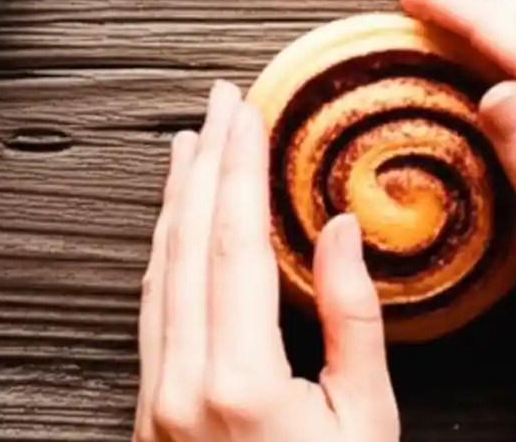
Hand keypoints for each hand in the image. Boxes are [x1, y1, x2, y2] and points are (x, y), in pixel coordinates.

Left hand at [134, 82, 399, 441]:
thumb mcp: (365, 423)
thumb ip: (351, 321)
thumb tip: (337, 230)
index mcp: (240, 383)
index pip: (233, 241)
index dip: (238, 166)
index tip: (244, 110)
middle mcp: (183, 383)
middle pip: (186, 243)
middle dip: (202, 164)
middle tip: (216, 105)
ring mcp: (157, 398)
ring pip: (158, 271)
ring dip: (175, 202)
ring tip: (190, 148)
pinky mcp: (150, 409)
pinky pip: (151, 309)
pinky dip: (165, 254)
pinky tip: (176, 228)